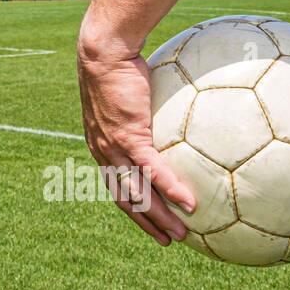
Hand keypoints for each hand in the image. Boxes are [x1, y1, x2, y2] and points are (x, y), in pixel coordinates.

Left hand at [76, 37, 196, 245]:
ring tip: (180, 232)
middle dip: (146, 221)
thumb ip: (145, 114)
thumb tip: (169, 114)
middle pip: (124, 197)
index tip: (150, 222)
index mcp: (101, 146)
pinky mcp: (129, 136)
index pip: (115, 185)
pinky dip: (169, 188)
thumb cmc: (118, 68)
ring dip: (160, 214)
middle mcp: (103, 152)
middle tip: (168, 238)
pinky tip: (188, 202)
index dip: (132, 207)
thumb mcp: (130, 97)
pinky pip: (152, 169)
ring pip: (137, 190)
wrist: (105, 51)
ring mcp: (114, 146)